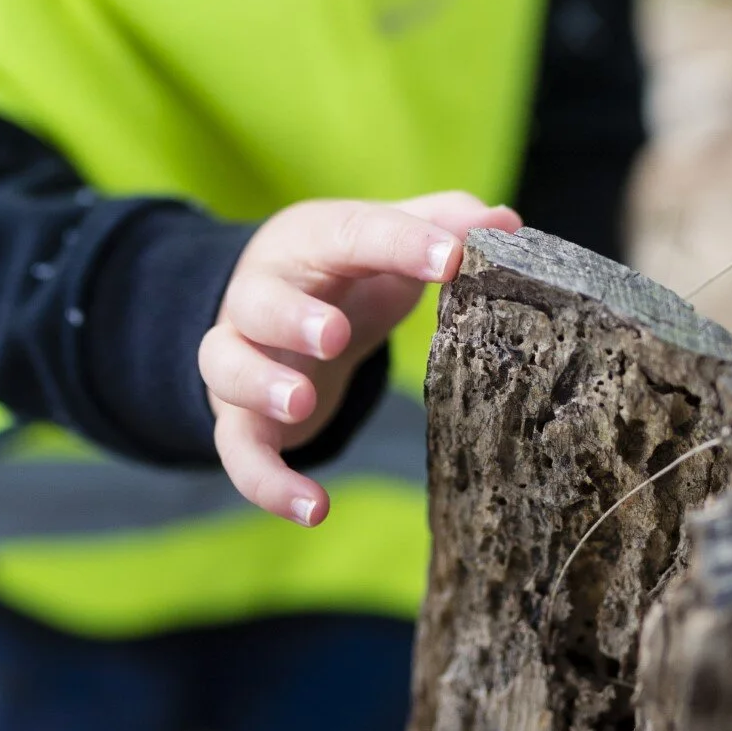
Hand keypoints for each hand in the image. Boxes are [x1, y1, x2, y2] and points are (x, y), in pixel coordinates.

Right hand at [200, 192, 520, 525]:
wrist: (275, 315)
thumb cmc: (344, 274)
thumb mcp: (388, 241)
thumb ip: (444, 223)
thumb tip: (506, 222)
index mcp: (309, 242)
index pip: (349, 234)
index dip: (399, 244)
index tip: (450, 259)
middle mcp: (259, 295)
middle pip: (258, 300)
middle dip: (292, 318)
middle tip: (335, 337)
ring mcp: (241, 356)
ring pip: (224, 366)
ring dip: (260, 384)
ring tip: (302, 403)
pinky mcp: (238, 418)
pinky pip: (237, 450)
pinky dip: (267, 483)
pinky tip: (314, 509)